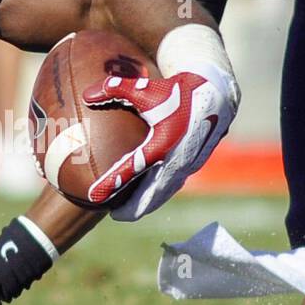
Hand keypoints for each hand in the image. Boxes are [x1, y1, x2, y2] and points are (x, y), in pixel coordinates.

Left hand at [82, 67, 235, 220]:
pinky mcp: (194, 163)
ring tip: (129, 213)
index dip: (112, 182)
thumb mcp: (147, 88)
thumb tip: (87, 95)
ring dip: (147, 204)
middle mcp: (177, 157)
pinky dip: (160, 195)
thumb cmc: (178, 91)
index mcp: (163, 142)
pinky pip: (174, 185)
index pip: (132, 167)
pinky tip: (151, 198)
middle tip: (115, 216)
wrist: (217, 94)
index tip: (95, 196)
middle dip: (133, 207)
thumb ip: (116, 89)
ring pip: (164, 192)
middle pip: (151, 192)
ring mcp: (188, 163)